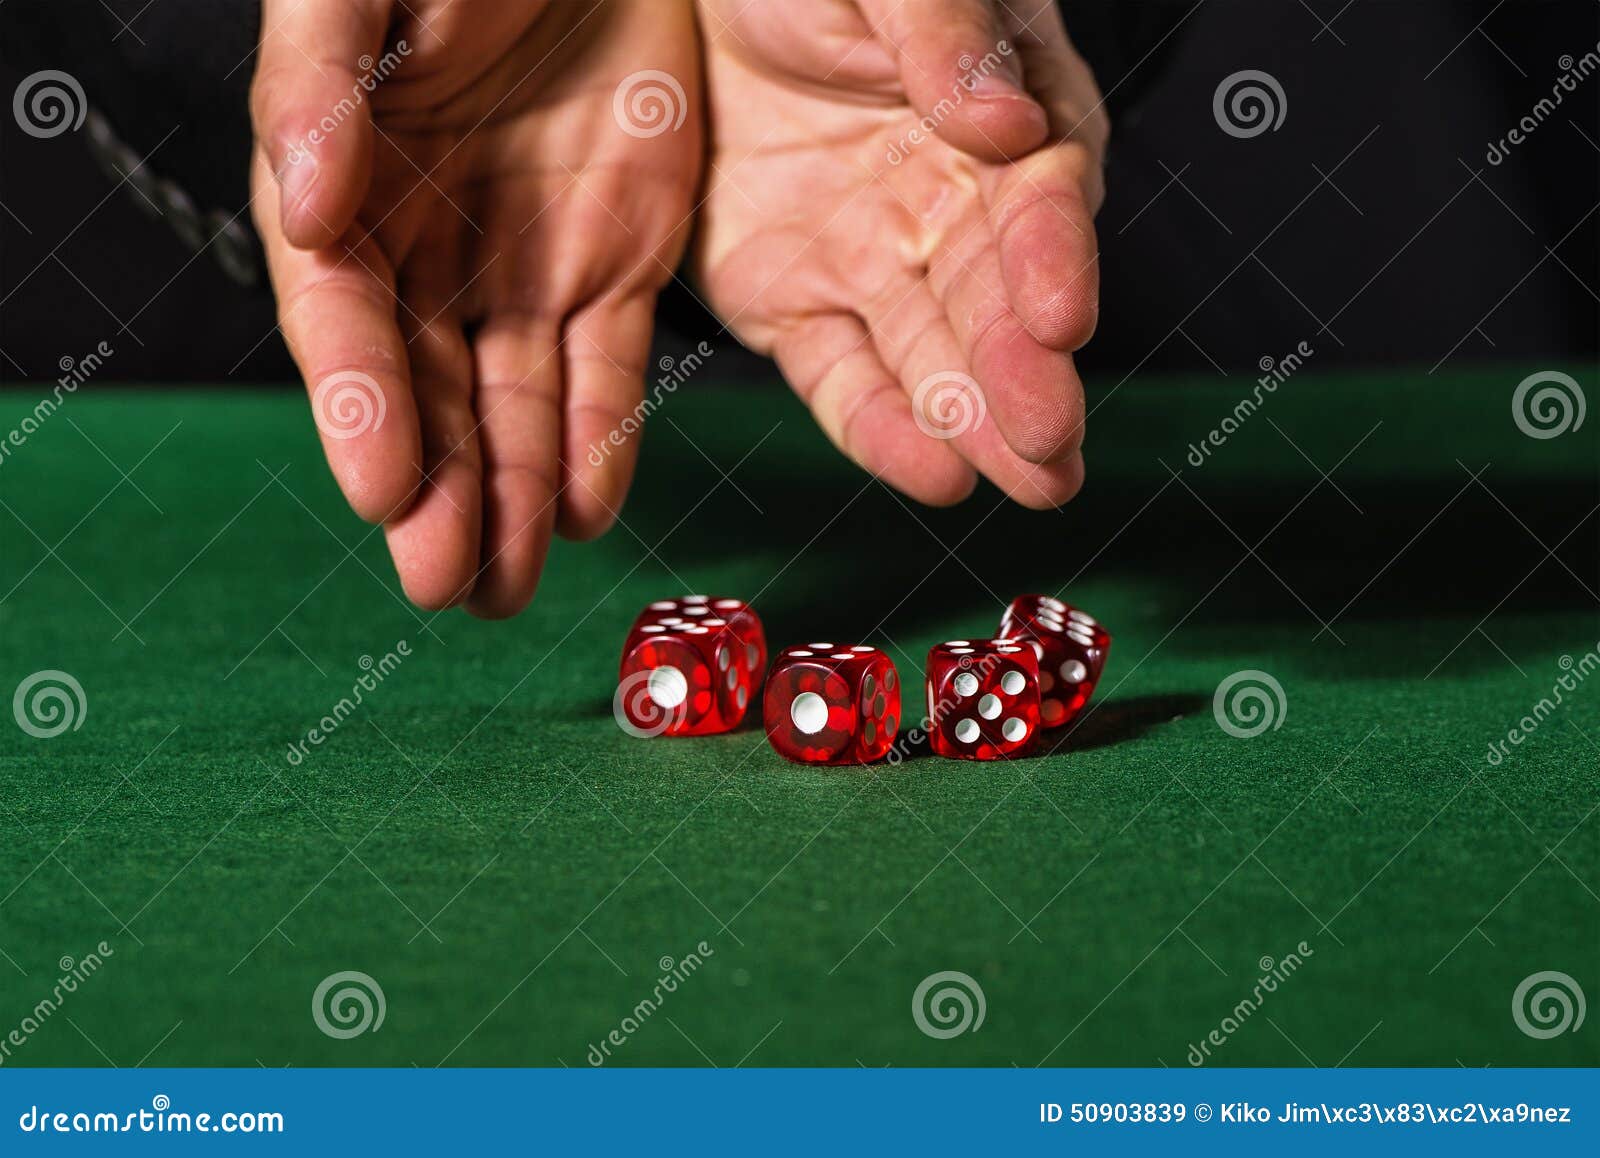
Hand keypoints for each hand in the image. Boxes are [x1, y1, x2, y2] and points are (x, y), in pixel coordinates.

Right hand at [250, 0, 700, 615]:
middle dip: (436, 495)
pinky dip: (599, 445)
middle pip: (426, 398)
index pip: (347, 326)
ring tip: (508, 586)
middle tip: (446, 586)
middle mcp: (430, 258)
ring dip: (510, 502)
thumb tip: (307, 205)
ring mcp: (524, 273)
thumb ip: (319, 83)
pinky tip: (589, 512)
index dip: (361, 410)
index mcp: (350, 198)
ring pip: (512, 410)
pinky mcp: (616, 270)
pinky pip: (605, 374)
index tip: (381, 490)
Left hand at [693, 0, 1106, 507]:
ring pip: (934, 358)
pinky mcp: (795, 305)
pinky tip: (930, 475)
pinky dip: (881, 430)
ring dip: (977, 424)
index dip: (1051, 258)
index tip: (1063, 319)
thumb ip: (948, 35)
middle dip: (1026, 378)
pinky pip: (842, 378)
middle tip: (1053, 450)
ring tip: (1021, 484)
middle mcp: (951, 209)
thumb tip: (1008, 128)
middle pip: (996, 304)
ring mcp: (874, 265)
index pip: (1037, 198)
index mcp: (1003, 123)